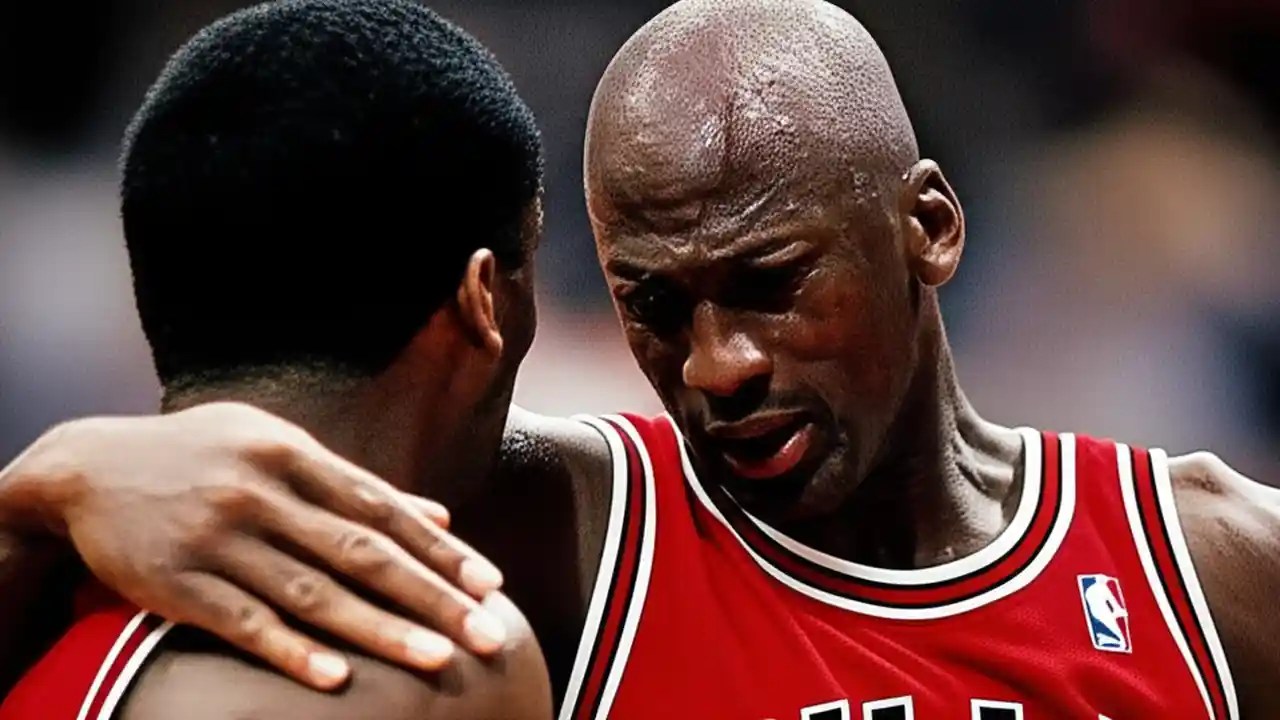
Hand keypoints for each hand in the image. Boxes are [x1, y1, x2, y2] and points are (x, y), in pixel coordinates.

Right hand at [0, 402, 508, 689]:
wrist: (87, 469)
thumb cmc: (201, 456)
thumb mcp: (274, 446)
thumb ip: (354, 483)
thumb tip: (440, 513)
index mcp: (292, 454)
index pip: (382, 507)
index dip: (440, 549)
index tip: (489, 583)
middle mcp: (262, 493)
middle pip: (362, 553)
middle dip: (432, 596)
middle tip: (488, 633)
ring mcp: (219, 539)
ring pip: (313, 593)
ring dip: (379, 631)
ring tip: (435, 661)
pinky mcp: (177, 583)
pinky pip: (243, 624)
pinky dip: (290, 652)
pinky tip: (334, 680)